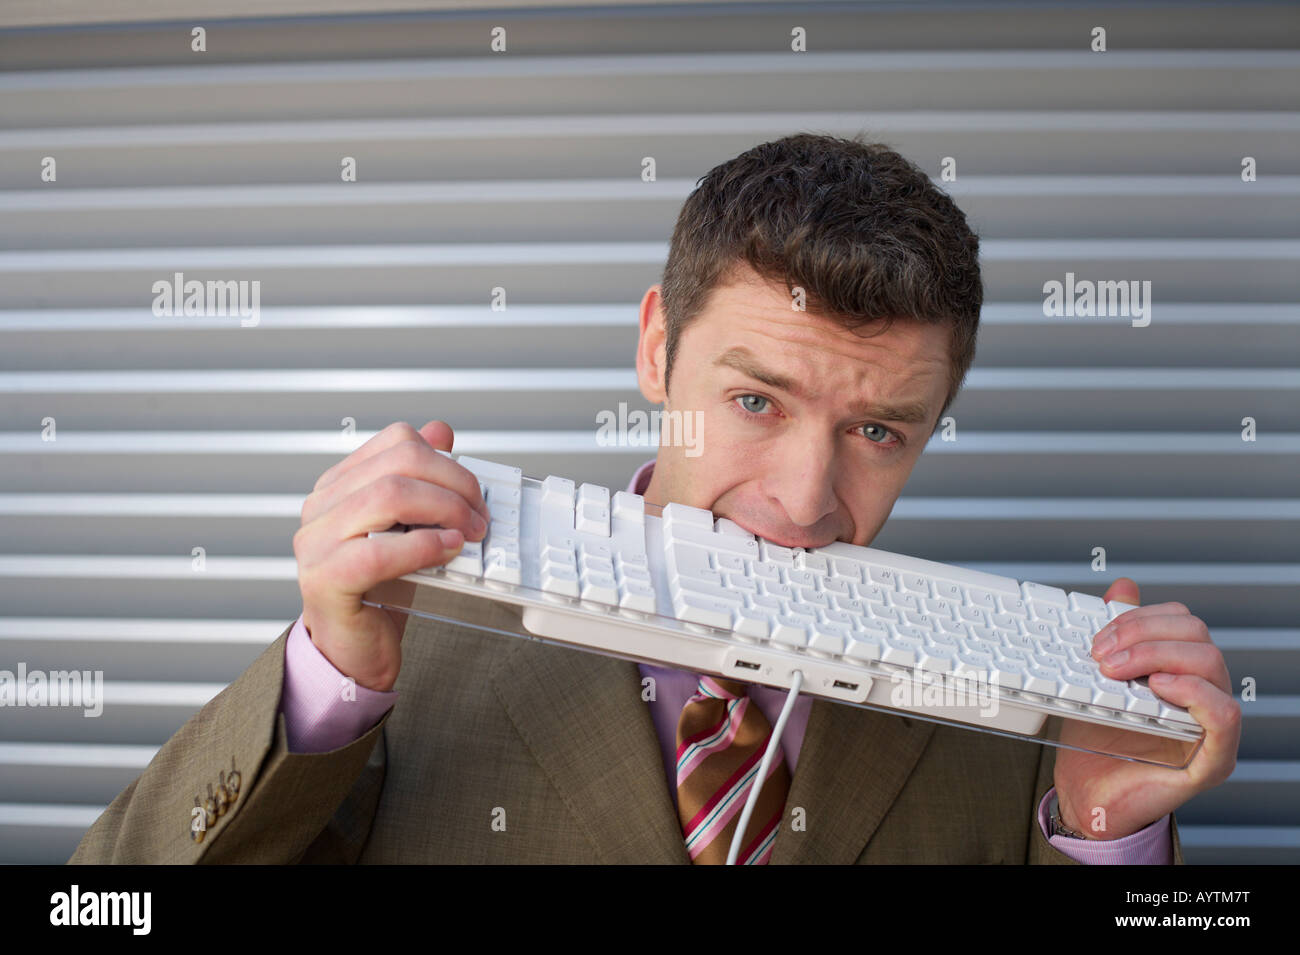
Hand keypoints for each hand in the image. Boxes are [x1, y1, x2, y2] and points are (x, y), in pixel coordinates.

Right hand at [293, 420, 490, 691]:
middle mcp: (321, 506)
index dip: (447, 461)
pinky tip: (446, 550)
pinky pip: (378, 551)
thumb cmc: (380, 588)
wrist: (352, 648)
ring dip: (444, 510)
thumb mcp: (407, 526)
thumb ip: (419, 480)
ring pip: (388, 496)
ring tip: (470, 533)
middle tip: (481, 515)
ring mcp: (316, 541)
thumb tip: (441, 432)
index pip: (397, 443)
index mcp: (340, 485)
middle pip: (399, 464)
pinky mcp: (324, 579)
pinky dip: (423, 546)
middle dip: (454, 484)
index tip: (473, 491)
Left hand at [1051, 578, 1240, 839]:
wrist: (1088, 794)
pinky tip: (1158, 687)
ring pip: (1211, 663)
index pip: (1181, 622)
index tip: (1100, 634)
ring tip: (1116, 671)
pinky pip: (1225, 714)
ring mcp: (1212, 724)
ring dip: (1158, 655)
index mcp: (1180, 670)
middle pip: (1196, 635)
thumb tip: (1123, 587)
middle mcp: (1203, 692)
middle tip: (1102, 654)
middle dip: (1144, 633)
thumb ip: (1116, 635)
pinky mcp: (1214, 757)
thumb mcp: (1097, 677)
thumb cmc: (1097, 741)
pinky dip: (1192, 691)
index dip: (1141, 618)